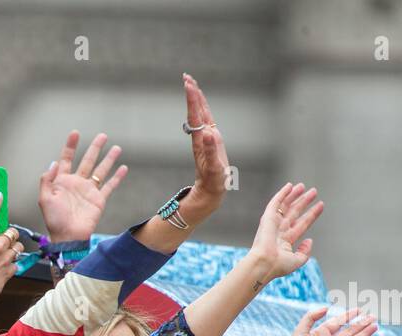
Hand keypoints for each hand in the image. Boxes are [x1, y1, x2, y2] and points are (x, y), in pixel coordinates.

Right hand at [0, 194, 18, 335]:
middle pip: (11, 231)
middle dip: (8, 231)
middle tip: (1, 235)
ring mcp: (5, 259)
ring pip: (18, 246)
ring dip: (13, 246)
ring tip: (4, 250)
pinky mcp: (9, 272)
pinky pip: (17, 262)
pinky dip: (12, 262)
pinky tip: (3, 264)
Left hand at [37, 131, 126, 240]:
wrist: (68, 237)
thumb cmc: (54, 220)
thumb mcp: (44, 199)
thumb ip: (47, 180)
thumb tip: (54, 162)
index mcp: (62, 182)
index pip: (67, 159)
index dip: (70, 146)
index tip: (75, 133)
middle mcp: (77, 183)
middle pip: (87, 161)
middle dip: (95, 148)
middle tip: (102, 135)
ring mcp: (89, 191)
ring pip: (101, 170)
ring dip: (109, 159)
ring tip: (117, 147)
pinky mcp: (99, 200)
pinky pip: (110, 186)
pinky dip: (117, 177)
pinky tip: (123, 168)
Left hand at [182, 73, 228, 216]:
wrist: (210, 192)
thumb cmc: (213, 182)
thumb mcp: (214, 168)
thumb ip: (211, 151)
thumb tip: (210, 133)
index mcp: (202, 140)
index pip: (196, 115)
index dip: (193, 99)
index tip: (188, 84)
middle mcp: (202, 136)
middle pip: (196, 111)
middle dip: (192, 94)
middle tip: (186, 77)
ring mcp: (206, 138)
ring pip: (200, 114)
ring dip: (196, 99)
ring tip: (192, 85)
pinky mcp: (210, 142)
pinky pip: (206, 121)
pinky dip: (203, 110)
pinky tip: (201, 104)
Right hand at [249, 182, 323, 283]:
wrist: (264, 263)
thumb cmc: (278, 266)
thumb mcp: (297, 261)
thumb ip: (305, 252)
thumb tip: (310, 240)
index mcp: (285, 241)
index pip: (301, 224)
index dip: (311, 214)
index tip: (321, 205)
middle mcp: (279, 231)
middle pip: (294, 212)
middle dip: (304, 202)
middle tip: (314, 192)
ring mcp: (273, 224)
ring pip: (285, 206)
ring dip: (294, 195)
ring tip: (303, 186)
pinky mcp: (267, 218)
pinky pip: (275, 203)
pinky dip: (282, 194)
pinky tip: (289, 186)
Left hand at [278, 307, 377, 335]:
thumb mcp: (301, 330)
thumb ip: (311, 317)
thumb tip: (325, 307)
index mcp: (322, 333)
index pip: (339, 322)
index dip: (349, 315)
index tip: (359, 309)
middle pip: (350, 330)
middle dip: (361, 324)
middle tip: (372, 316)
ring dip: (365, 333)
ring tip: (375, 326)